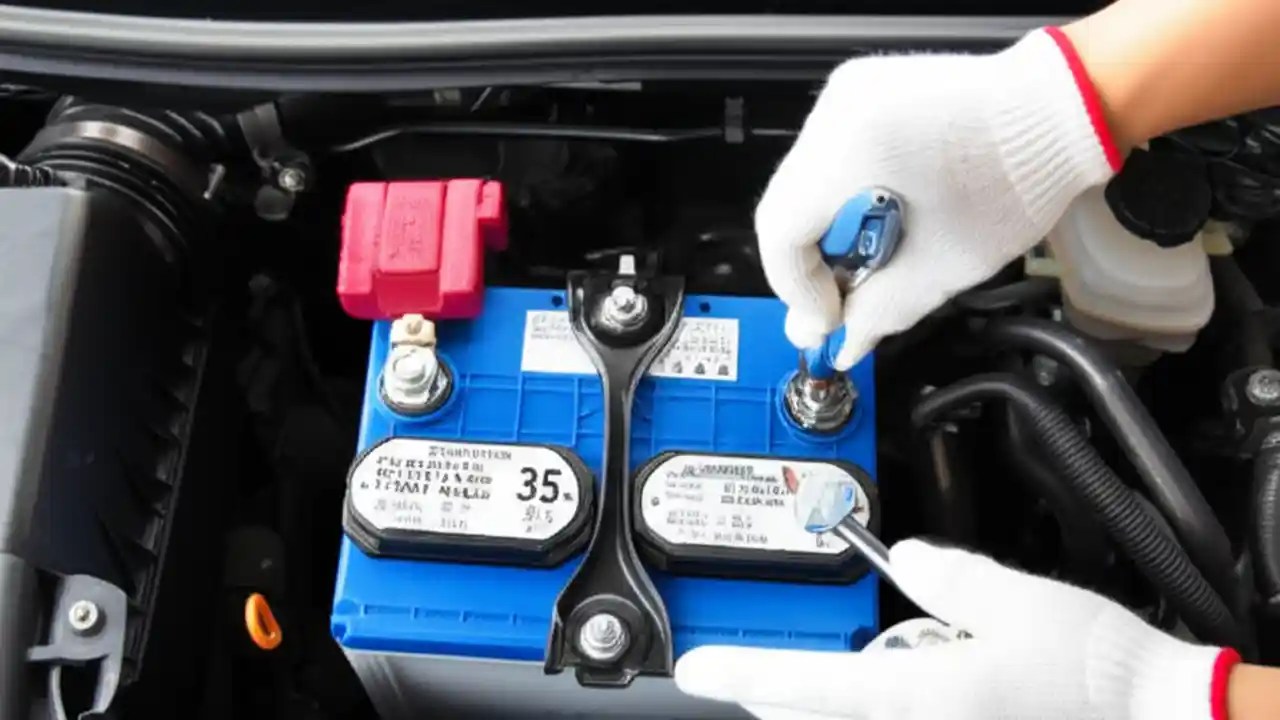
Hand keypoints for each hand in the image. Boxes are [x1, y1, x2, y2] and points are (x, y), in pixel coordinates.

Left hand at [675, 539, 1238, 719]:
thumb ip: (945, 576)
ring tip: (836, 669)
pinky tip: (899, 693)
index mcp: (920, 694)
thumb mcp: (1014, 600)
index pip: (803, 680)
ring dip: (822, 703)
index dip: (740, 671)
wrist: (1160, 719)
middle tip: (753, 665)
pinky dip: (872, 709)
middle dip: (775, 691)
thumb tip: (905, 558)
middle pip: (811, 717)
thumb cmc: (1095, 669)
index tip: (697, 666)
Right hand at [757, 28, 1118, 368]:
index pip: (780, 231)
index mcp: (852, 150)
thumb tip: (841, 342)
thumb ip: (879, 311)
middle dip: (814, 263)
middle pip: (788, 206)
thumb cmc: (1016, 178)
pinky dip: (842, 195)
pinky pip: (826, 155)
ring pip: (802, 182)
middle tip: (848, 299)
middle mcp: (837, 111)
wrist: (1058, 111)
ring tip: (878, 252)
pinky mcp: (861, 88)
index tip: (829, 317)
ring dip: (828, 229)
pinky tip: (885, 213)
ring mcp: (845, 93)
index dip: (797, 288)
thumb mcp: (944, 264)